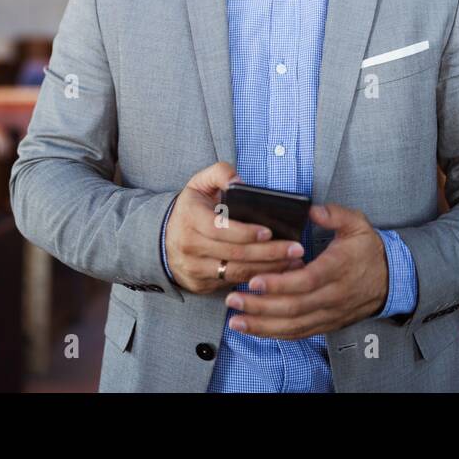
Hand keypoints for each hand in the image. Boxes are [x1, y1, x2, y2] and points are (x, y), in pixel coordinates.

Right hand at [165, 162, 305, 293]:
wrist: (162, 239)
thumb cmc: (190, 209)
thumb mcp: (199, 184)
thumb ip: (220, 173)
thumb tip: (240, 180)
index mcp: (190, 219)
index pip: (220, 229)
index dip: (246, 232)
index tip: (269, 231)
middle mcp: (190, 246)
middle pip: (234, 254)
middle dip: (269, 253)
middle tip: (296, 249)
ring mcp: (194, 268)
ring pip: (236, 273)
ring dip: (269, 269)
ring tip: (294, 262)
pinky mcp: (200, 284)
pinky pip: (232, 284)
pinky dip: (257, 279)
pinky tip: (278, 274)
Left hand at [223, 203, 388, 338]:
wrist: (391, 279)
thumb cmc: (368, 250)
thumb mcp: (357, 224)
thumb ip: (334, 214)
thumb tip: (311, 210)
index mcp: (338, 269)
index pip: (306, 281)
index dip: (279, 283)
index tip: (254, 281)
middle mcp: (333, 296)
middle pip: (294, 307)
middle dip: (261, 306)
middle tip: (233, 300)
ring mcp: (330, 313)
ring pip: (294, 325)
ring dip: (263, 325)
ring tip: (236, 321)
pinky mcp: (327, 324)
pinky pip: (299, 333)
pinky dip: (276, 334)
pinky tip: (255, 330)